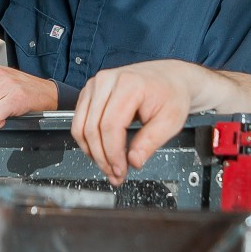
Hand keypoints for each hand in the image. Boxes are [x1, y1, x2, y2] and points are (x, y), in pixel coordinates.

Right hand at [71, 61, 196, 186]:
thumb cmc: (171, 94)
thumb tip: (133, 162)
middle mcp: (107, 81)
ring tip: (108, 166)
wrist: (169, 77)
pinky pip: (79, 121)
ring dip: (91, 152)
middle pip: (92, 127)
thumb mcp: (170, 121)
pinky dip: (87, 141)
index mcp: (129, 84)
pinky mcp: (90, 91)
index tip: (120, 170)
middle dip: (101, 157)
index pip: (110, 125)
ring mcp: (96, 84)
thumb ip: (150, 142)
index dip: (112, 153)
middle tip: (114, 174)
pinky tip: (101, 152)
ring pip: (80, 126)